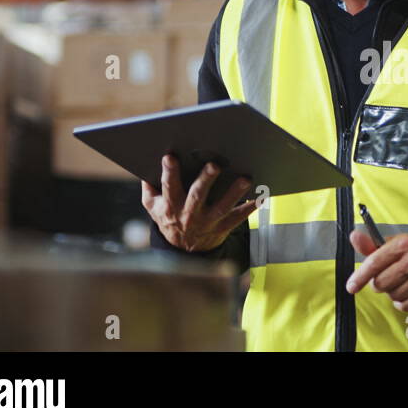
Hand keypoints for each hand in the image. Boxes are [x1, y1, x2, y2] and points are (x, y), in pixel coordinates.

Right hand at [141, 154, 256, 251]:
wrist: (183, 250)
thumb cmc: (169, 219)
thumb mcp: (152, 207)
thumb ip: (149, 188)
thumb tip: (147, 168)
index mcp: (170, 206)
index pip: (168, 187)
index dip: (169, 173)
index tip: (170, 157)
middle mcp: (189, 214)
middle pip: (197, 196)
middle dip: (206, 180)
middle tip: (214, 165)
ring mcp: (207, 222)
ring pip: (222, 207)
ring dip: (234, 193)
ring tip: (245, 179)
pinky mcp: (222, 228)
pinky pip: (238, 218)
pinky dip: (250, 208)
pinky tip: (261, 197)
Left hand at [345, 231, 407, 311]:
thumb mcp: (391, 243)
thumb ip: (370, 244)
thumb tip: (354, 237)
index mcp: (403, 245)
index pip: (375, 263)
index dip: (360, 277)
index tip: (351, 286)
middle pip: (381, 283)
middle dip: (378, 283)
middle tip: (386, 275)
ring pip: (392, 296)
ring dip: (391, 291)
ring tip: (399, 281)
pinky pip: (403, 306)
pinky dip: (401, 301)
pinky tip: (407, 290)